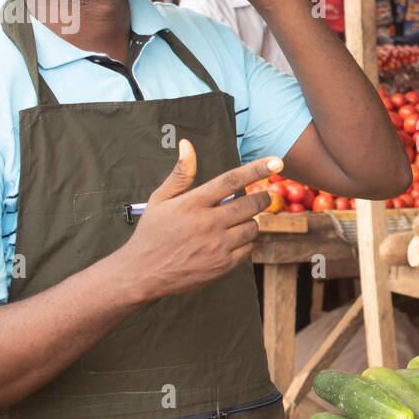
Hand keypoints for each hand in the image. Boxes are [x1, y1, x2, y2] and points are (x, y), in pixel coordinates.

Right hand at [115, 139, 281, 302]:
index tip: (276, 161)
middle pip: (251, 204)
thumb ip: (180, 174)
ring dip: (253, 221)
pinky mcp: (222, 265)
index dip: (257, 169)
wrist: (143, 274)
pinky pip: (249, 248)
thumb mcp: (159, 200)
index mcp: (192, 204)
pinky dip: (247, 242)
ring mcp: (217, 246)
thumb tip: (187, 145)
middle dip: (263, 197)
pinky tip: (234, 239)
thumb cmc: (152, 233)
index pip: (231, 181)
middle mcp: (207, 223)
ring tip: (240, 220)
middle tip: (262, 196)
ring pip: (253, 227)